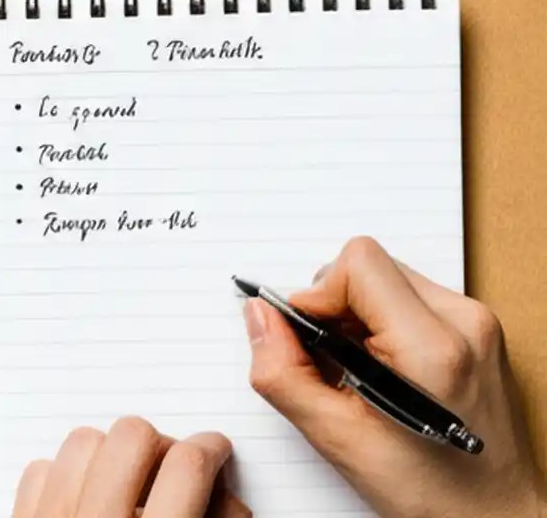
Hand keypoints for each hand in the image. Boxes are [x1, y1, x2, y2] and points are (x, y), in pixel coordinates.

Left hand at [14, 418, 251, 516]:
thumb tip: (226, 494)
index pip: (187, 466)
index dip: (209, 449)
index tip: (212, 450)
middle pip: (131, 435)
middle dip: (158, 445)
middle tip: (169, 467)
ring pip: (82, 442)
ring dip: (108, 455)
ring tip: (124, 482)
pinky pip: (39, 472)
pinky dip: (63, 480)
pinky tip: (81, 500)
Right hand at [245, 236, 546, 517]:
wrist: (497, 516)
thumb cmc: (436, 494)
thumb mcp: (338, 439)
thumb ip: (283, 373)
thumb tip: (259, 319)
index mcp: (433, 347)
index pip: (358, 263)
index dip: (316, 294)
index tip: (304, 336)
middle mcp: (465, 322)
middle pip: (370, 267)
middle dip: (334, 307)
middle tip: (330, 363)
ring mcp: (478, 323)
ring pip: (387, 280)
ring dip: (356, 317)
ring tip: (358, 373)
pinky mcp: (478, 329)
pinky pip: (410, 299)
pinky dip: (382, 325)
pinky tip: (382, 371)